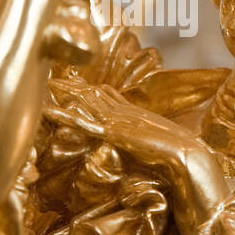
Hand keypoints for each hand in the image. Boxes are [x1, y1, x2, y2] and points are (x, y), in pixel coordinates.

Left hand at [45, 77, 195, 168]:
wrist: (187, 155)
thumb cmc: (179, 156)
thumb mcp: (162, 145)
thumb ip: (150, 140)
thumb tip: (146, 144)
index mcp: (135, 114)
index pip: (108, 96)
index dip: (91, 90)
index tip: (76, 84)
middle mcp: (124, 112)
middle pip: (94, 94)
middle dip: (74, 86)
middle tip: (54, 79)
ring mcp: (118, 120)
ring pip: (86, 102)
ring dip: (67, 93)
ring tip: (48, 84)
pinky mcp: (114, 132)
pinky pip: (84, 122)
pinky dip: (66, 116)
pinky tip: (49, 111)